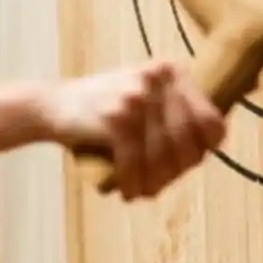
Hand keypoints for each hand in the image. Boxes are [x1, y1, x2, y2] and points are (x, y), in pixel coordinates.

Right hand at [41, 60, 226, 199]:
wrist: (52, 104)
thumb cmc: (103, 107)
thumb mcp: (145, 96)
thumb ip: (175, 112)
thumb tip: (208, 149)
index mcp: (172, 71)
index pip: (211, 122)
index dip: (202, 151)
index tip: (183, 166)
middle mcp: (157, 79)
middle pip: (187, 142)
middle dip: (175, 171)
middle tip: (158, 184)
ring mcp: (136, 96)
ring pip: (162, 155)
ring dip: (154, 182)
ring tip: (144, 191)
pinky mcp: (115, 117)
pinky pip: (135, 161)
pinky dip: (132, 182)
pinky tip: (127, 191)